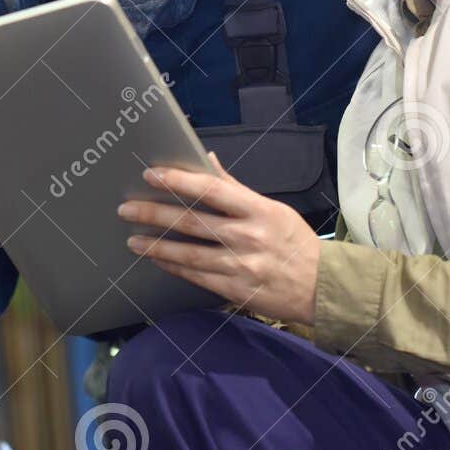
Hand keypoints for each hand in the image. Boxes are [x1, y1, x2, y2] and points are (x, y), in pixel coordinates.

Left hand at [118, 152, 320, 325]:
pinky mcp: (237, 290)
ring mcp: (242, 266)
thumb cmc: (295, 243)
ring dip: (157, 246)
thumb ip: (235, 188)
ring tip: (132, 240)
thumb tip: (207, 160)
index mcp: (258, 210)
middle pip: (193, 222)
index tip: (151, 175)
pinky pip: (198, 277)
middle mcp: (248, 236)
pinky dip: (175, 267)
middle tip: (126, 209)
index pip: (212, 189)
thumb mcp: (272, 209)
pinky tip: (157, 260)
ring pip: (190, 254)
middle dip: (155, 214)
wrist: (323, 287)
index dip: (179, 180)